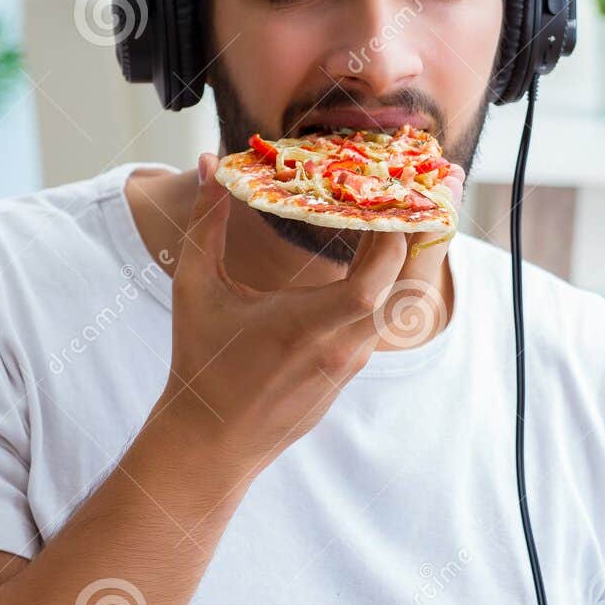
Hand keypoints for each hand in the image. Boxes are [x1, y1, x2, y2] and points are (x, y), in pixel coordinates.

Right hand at [153, 152, 433, 480]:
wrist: (210, 442)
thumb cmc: (200, 363)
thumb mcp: (195, 288)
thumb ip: (206, 222)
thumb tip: (211, 162)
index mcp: (308, 325)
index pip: (378, 277)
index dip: (390, 235)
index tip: (383, 196)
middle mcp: (340, 348)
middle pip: (403, 288)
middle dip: (409, 239)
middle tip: (405, 196)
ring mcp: (347, 367)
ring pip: (394, 308)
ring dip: (395, 266)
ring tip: (391, 221)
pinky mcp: (345, 379)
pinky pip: (374, 328)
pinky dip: (378, 293)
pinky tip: (366, 265)